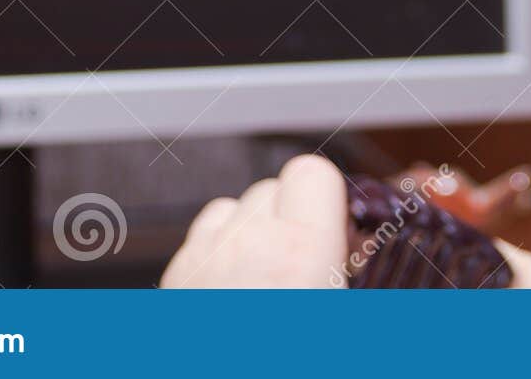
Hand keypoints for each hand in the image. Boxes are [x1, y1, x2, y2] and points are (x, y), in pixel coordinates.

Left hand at [161, 154, 347, 288]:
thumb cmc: (282, 376)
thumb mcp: (339, 304)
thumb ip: (345, 263)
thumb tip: (356, 243)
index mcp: (301, 252)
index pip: (312, 172)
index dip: (322, 196)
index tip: (329, 224)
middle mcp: (248, 244)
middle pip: (270, 188)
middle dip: (285, 218)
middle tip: (296, 263)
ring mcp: (204, 256)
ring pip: (232, 209)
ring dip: (248, 231)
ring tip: (260, 276)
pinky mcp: (174, 276)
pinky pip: (201, 237)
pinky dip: (216, 252)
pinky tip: (229, 289)